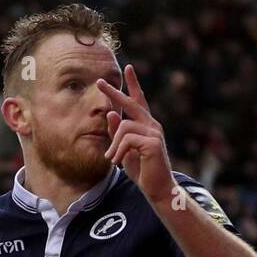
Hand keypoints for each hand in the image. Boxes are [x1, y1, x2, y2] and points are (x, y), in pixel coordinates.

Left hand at [95, 64, 174, 204]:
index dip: (133, 84)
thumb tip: (110, 113)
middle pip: (130, 103)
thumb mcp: (125, 150)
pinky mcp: (153, 142)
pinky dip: (118, 151)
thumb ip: (118, 133)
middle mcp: (152, 124)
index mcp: (146, 125)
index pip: (139, 100)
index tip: (128, 68)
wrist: (157, 188)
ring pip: (123, 126)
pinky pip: (127, 139)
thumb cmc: (142, 171)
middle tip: (99, 82)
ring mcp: (154, 132)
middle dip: (113, 93)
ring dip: (113, 145)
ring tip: (112, 159)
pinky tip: (117, 162)